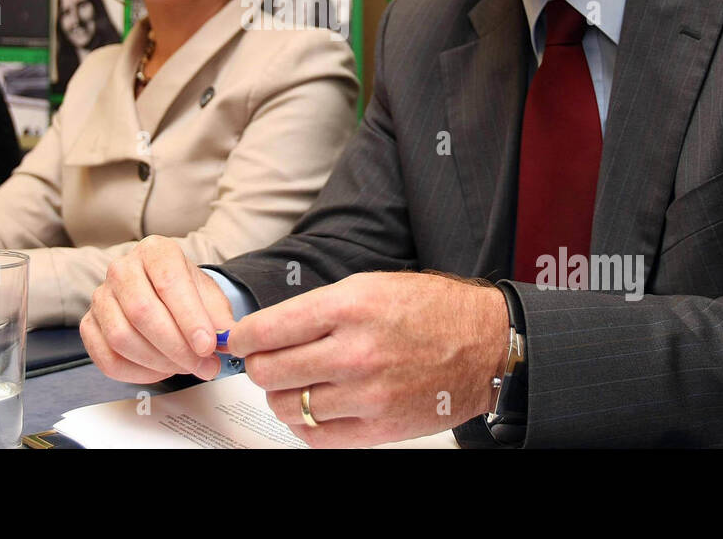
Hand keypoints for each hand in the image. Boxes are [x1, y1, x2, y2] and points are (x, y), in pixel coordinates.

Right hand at [83, 235, 235, 383]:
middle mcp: (122, 269)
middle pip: (141, 312)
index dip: (189, 318)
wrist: (164, 294)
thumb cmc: (186, 293)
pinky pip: (107, 358)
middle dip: (176, 347)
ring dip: (158, 361)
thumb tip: (226, 341)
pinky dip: (137, 373)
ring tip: (184, 366)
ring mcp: (101, 297)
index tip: (207, 346)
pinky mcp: (89, 325)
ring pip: (122, 337)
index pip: (168, 282)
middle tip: (202, 365)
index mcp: (155, 251)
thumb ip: (219, 318)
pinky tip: (160, 370)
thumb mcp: (210, 297)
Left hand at [228, 271, 508, 446]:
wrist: (483, 344)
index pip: (267, 329)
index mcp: (349, 307)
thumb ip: (316, 309)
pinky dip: (304, 423)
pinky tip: (313, 405)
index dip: (242, 337)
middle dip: (259, 366)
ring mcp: (367, 395)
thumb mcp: (369, 286)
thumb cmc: (429, 309)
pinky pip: (315, 435)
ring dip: (283, 395)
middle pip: (269, 372)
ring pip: (287, 406)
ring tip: (298, 382)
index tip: (238, 340)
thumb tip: (264, 330)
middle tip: (266, 360)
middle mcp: (355, 352)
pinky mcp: (379, 428)